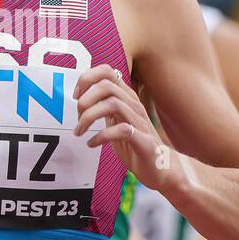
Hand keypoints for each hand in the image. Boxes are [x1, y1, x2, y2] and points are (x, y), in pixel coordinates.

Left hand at [73, 65, 180, 192]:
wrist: (162, 168)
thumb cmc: (136, 144)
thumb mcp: (117, 120)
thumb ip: (104, 107)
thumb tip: (80, 98)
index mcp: (127, 97)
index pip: (108, 71)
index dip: (87, 79)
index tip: (76, 96)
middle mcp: (134, 105)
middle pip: (106, 85)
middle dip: (85, 99)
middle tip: (77, 117)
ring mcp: (140, 122)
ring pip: (113, 104)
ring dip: (90, 117)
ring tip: (80, 131)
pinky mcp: (144, 141)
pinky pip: (121, 130)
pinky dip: (101, 136)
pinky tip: (92, 144)